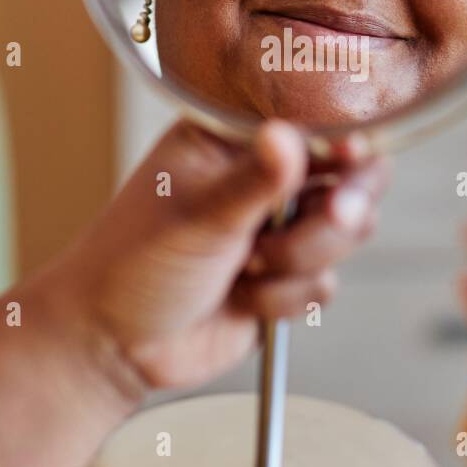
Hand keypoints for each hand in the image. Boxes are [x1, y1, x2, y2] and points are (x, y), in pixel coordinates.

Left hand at [66, 119, 387, 389]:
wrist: (114, 344)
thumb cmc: (133, 263)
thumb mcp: (196, 215)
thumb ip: (254, 181)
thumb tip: (289, 135)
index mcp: (236, 139)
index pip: (313, 121)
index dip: (344, 139)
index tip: (351, 154)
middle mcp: (266, 176)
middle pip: (352, 176)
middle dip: (341, 206)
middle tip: (334, 214)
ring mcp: (280, 228)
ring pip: (344, 233)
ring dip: (301, 258)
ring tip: (248, 267)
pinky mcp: (287, 278)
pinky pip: (323, 285)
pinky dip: (285, 298)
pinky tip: (241, 298)